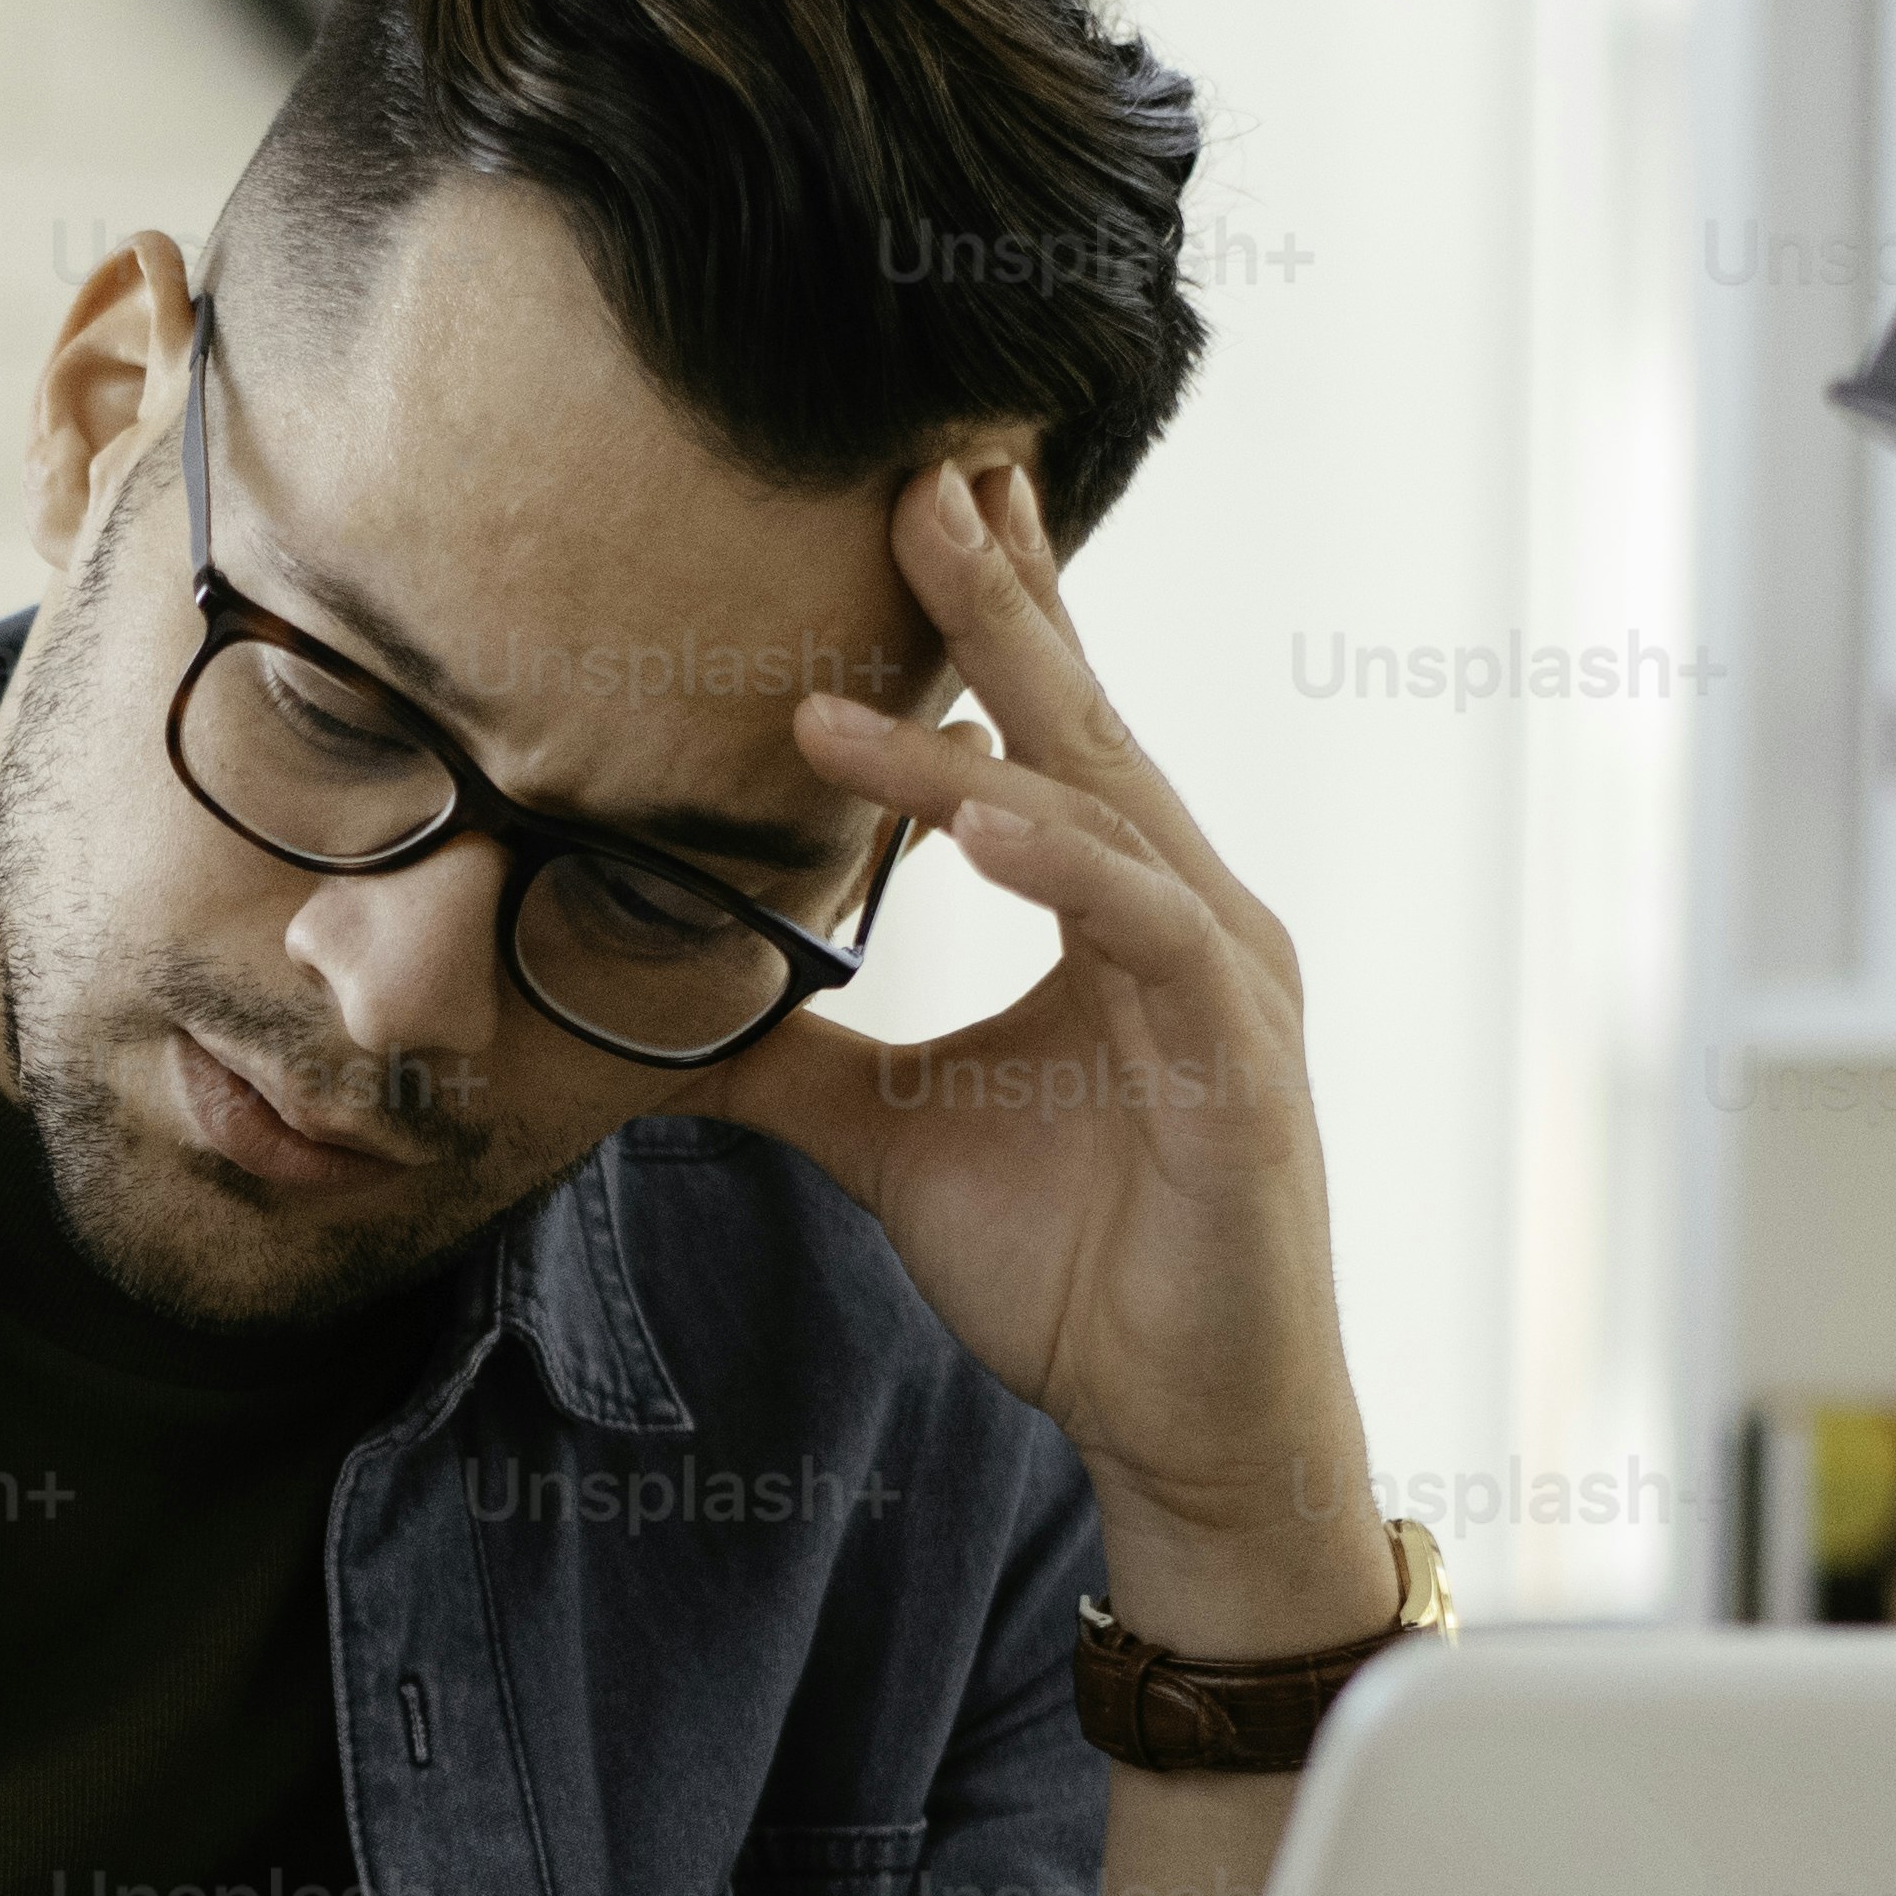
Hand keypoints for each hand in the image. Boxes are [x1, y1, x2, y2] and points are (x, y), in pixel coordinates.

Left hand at [709, 461, 1389, 1653]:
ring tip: (855, 690)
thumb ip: (792, 1062)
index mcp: (1122, 908)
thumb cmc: (1081, 1270)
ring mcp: (1223, 980)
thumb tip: (658, 1021)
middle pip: (1086, 726)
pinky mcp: (1237, 1065)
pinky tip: (986, 822)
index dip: (992, 615)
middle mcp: (1186, 914)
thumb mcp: (893, 1141)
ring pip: (1097, 818)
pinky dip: (1067, 870)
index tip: (919, 498)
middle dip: (1004, 600)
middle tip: (926, 474)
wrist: (1186, 1421)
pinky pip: (1149, 936)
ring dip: (986, 740)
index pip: (1047, 733)